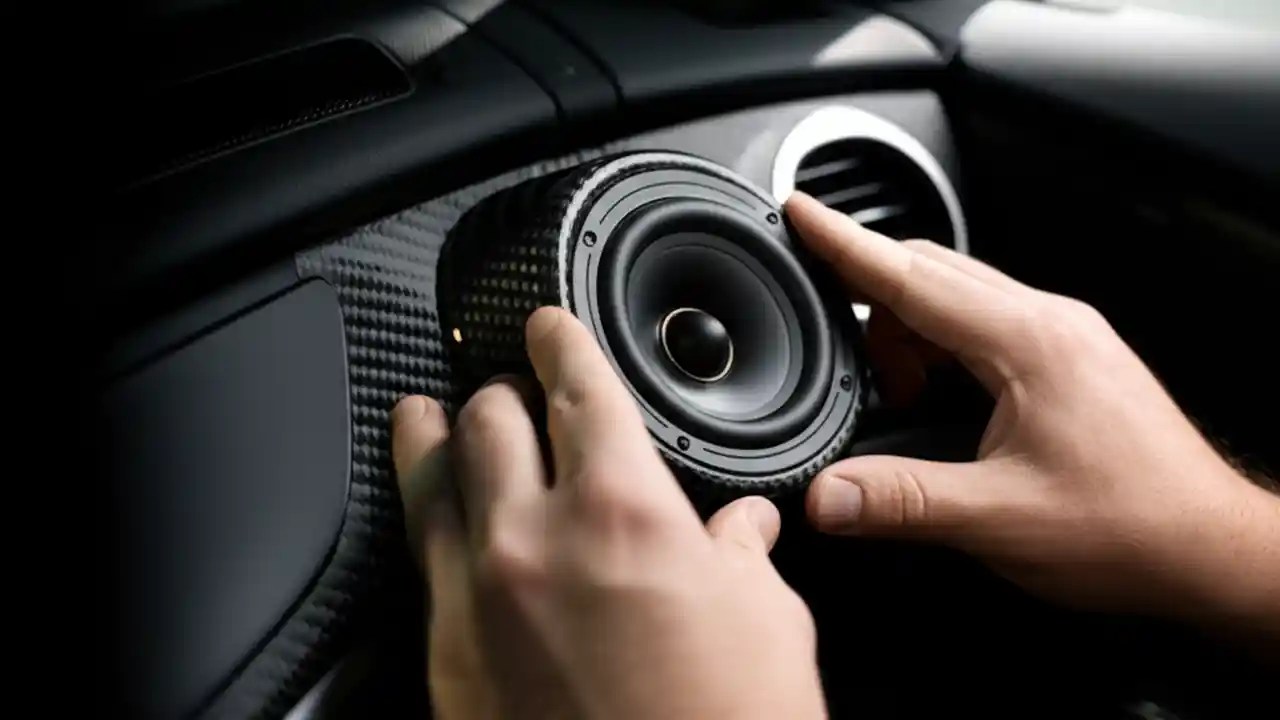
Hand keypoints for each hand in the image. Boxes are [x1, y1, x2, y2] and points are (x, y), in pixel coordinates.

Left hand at [392, 308, 825, 719]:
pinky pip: (420, 558)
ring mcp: (475, 595)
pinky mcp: (443, 654)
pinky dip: (430, 522)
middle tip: (515, 392)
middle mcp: (533, 537)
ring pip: (429, 474)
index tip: (549, 327)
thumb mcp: (767, 628)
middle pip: (490, 417)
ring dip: (435, 436)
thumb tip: (745, 526)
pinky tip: (439, 521)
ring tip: (429, 417)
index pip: (576, 386)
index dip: (559, 340)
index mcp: (622, 510)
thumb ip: (746, 554)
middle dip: (505, 392)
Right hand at [786, 192, 1279, 637]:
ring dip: (905, 329)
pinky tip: (931, 397)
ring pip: (957, 297)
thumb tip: (825, 495)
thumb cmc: (1130, 526)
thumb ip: (901, 501)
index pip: (912, 276)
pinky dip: (939, 347)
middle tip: (825, 332)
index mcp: (1027, 343)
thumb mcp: (999, 521)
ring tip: (887, 391)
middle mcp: (1048, 323)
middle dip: (866, 294)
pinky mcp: (1067, 358)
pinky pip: (984, 323)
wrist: (1207, 548)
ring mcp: (1062, 337)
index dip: (845, 243)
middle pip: (930, 273)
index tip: (800, 212)